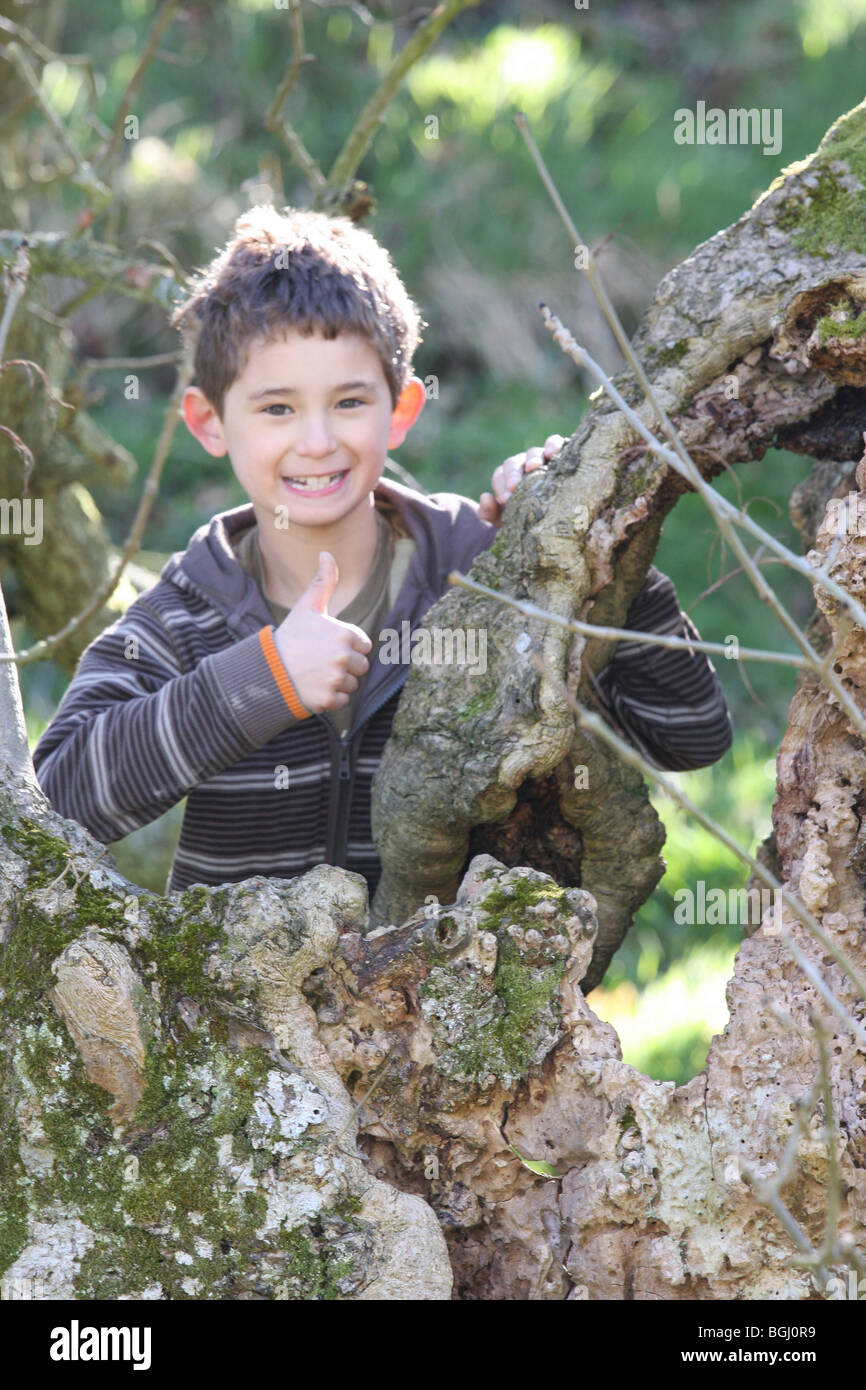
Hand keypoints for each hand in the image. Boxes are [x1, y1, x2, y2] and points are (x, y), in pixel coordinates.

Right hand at [273, 552, 372, 713]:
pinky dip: (331, 698)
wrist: (267, 669)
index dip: (348, 645)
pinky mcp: (329, 700)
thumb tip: (327, 553)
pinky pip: (343, 701)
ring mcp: (336, 680)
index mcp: (345, 634)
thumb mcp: (307, 607)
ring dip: (339, 682)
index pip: (364, 645)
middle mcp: (343, 657)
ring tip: (316, 674)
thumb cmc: (291, 636)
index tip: (327, 645)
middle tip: (321, 661)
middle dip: (345, 665)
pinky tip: (314, 687)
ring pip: (353, 684)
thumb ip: (323, 581)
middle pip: (361, 666)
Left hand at [478, 434, 565, 525]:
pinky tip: (552, 454)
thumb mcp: (505, 520)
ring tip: (534, 467)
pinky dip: (553, 445)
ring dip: (532, 459)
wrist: (551, 519)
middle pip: (513, 463)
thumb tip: (485, 497)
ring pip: (533, 453)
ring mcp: (540, 458)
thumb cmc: (526, 519)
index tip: (505, 500)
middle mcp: (522, 465)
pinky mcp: (559, 454)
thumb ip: (489, 513)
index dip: (500, 486)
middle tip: (515, 487)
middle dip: (513, 474)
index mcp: (507, 478)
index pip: (499, 477)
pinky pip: (555, 443)